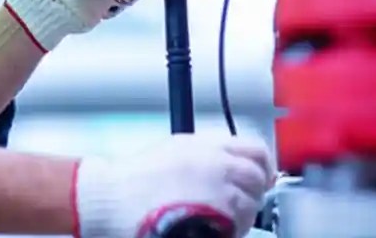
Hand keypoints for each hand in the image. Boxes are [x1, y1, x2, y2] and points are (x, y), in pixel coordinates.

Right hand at [73, 133, 276, 237]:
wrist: (112, 199)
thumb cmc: (135, 178)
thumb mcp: (177, 149)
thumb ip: (210, 151)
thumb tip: (236, 162)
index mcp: (209, 146)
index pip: (256, 150)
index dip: (263, 165)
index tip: (260, 176)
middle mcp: (217, 167)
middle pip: (257, 179)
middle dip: (253, 191)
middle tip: (238, 201)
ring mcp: (218, 197)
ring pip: (249, 207)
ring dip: (241, 214)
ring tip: (219, 218)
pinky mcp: (214, 224)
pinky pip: (236, 228)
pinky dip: (230, 230)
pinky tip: (213, 228)